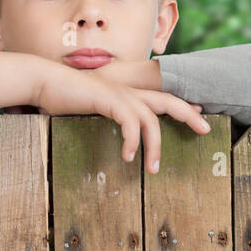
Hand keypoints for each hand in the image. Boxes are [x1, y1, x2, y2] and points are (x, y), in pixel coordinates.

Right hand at [33, 58, 209, 173]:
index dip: (182, 106)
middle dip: (188, 115)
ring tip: (153, 169)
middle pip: (167, 102)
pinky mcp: (108, 100)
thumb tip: (115, 133)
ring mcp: (119, 94)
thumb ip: (107, 116)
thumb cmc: (65, 98)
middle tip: (205, 129)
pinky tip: (127, 156)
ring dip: (155, 146)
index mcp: (126, 92)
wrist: (45, 82)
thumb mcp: (91, 108)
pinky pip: (129, 123)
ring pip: (151, 119)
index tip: (199, 114)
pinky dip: (132, 141)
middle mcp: (128, 91)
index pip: (161, 98)